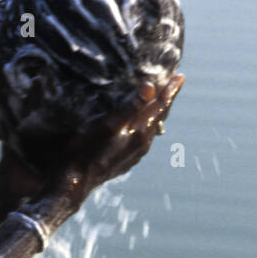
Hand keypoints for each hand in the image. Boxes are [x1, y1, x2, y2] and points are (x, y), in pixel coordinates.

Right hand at [58, 75, 184, 204]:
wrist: (76, 180)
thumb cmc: (88, 148)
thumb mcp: (108, 123)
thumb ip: (130, 106)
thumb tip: (150, 87)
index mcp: (140, 132)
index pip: (161, 106)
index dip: (170, 91)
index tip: (180, 77)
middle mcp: (143, 144)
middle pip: (159, 118)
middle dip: (166, 100)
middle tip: (173, 86)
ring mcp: (135, 154)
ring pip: (151, 129)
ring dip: (155, 114)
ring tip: (158, 103)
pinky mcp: (126, 161)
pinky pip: (142, 139)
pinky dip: (145, 126)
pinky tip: (139, 126)